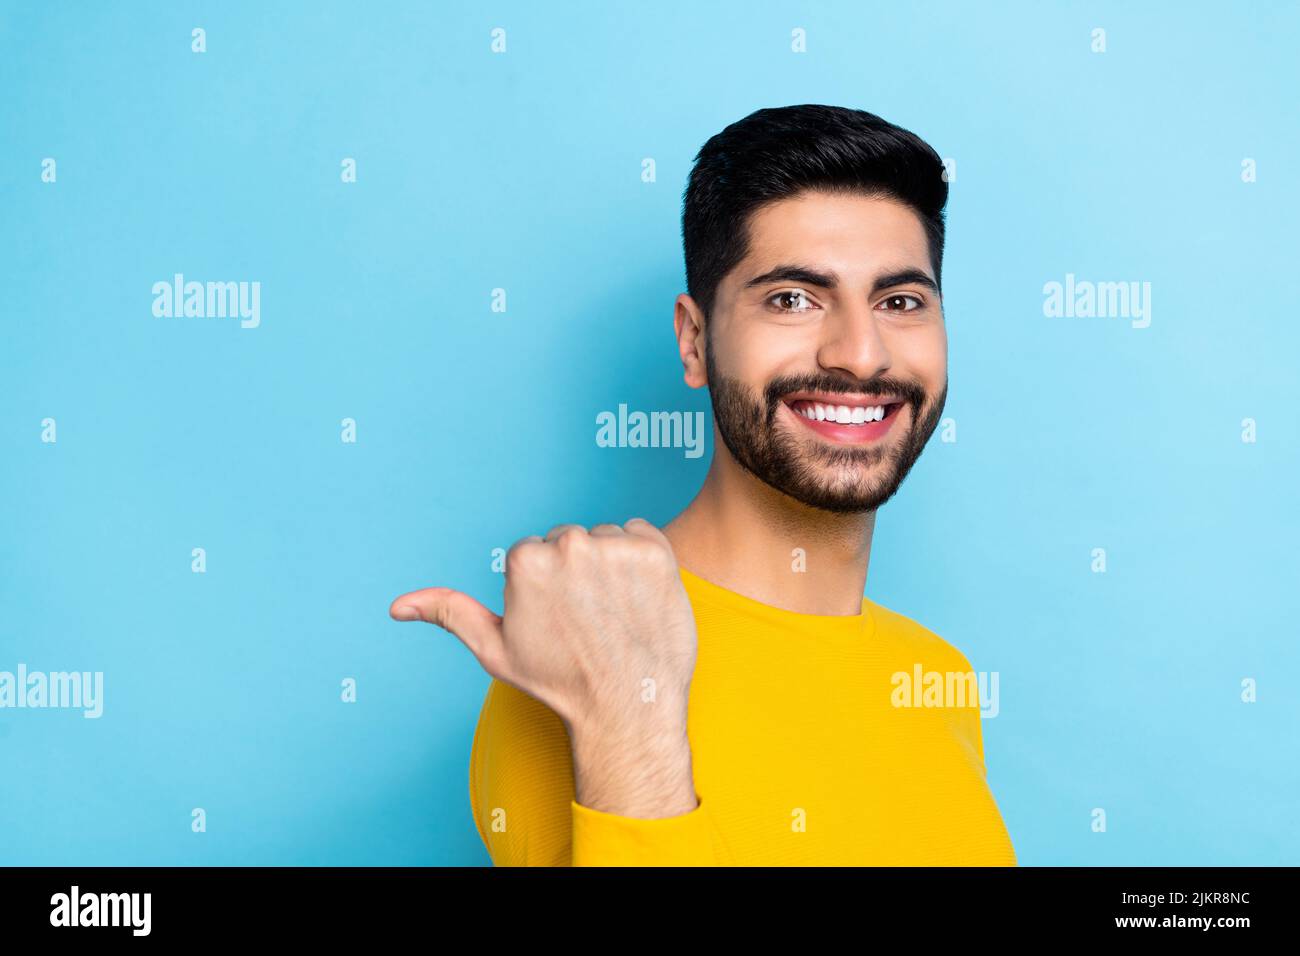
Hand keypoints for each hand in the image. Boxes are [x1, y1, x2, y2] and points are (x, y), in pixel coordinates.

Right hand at [388, 518, 698, 741]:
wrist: (628, 706)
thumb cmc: (559, 682)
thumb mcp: (496, 649)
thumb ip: (450, 613)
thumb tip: (398, 605)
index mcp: (526, 561)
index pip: (533, 551)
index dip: (544, 588)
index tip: (558, 619)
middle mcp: (571, 544)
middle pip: (569, 540)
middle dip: (576, 571)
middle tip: (587, 620)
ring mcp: (617, 548)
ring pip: (606, 538)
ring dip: (610, 565)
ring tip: (613, 613)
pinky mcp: (656, 552)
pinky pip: (640, 533)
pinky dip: (642, 560)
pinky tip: (637, 599)